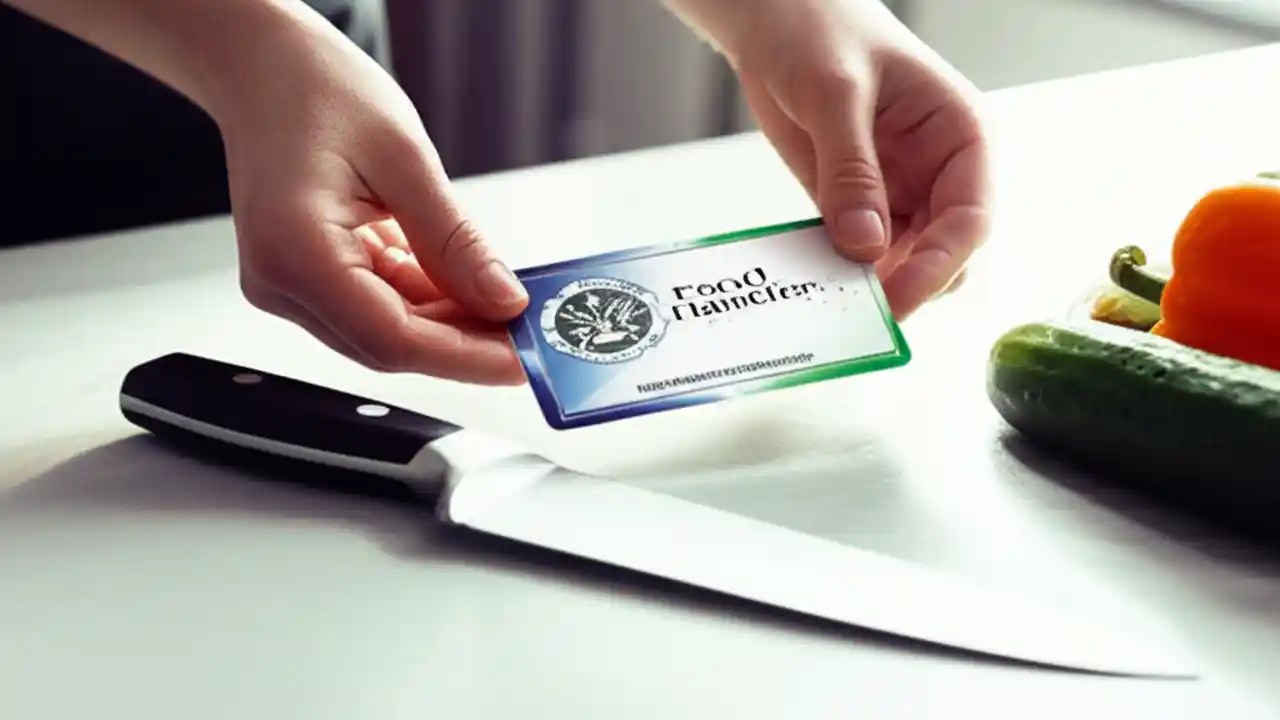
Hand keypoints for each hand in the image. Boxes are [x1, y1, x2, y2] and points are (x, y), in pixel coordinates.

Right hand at [217, 7, 528, 383]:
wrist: (263, 68)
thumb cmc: (316, 90)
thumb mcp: (405, 159)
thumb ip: (455, 241)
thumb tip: (503, 300)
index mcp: (296, 252)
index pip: (392, 339)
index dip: (467, 357)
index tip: (525, 360)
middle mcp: (281, 281)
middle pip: (389, 344)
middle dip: (466, 343)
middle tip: (531, 335)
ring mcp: (288, 284)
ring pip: (386, 331)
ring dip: (450, 323)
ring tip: (508, 306)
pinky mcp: (304, 277)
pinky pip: (375, 305)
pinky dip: (426, 300)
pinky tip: (466, 285)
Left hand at [670, 0, 990, 319]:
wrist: (778, 21)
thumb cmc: (822, 33)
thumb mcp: (835, 95)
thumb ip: (850, 170)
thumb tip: (864, 247)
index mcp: (961, 136)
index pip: (970, 219)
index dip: (939, 267)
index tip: (896, 301)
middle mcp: (939, 174)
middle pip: (944, 255)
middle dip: (907, 287)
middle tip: (855, 315)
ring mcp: (900, 195)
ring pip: (903, 266)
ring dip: (869, 289)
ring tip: (827, 305)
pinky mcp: (858, 208)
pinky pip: (857, 256)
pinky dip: (838, 275)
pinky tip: (811, 285)